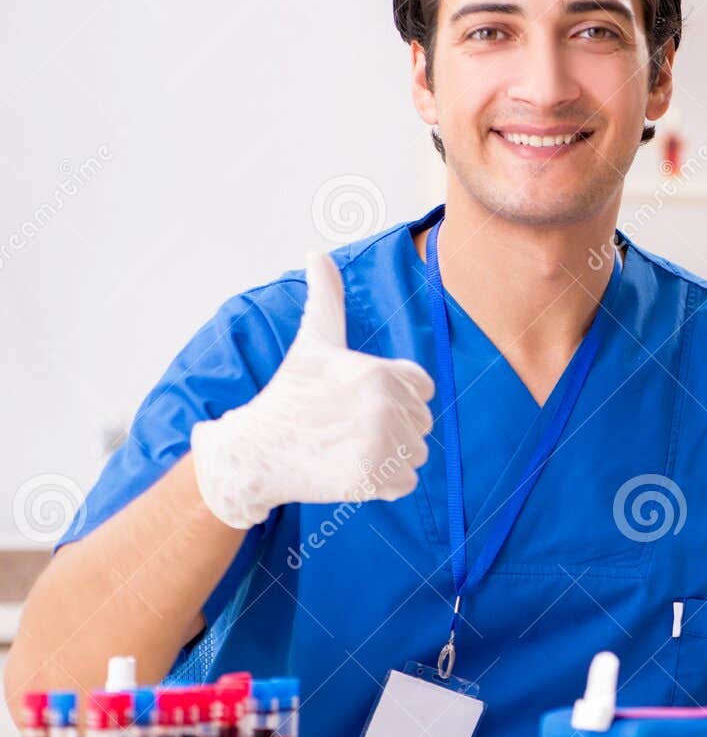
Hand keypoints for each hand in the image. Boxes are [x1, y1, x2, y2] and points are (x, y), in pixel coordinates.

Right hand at [191, 251, 435, 528]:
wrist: (254, 452)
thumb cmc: (289, 394)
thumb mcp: (312, 342)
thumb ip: (326, 298)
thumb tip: (316, 252)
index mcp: (378, 372)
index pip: (422, 388)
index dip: (395, 396)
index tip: (359, 401)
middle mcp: (383, 407)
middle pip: (421, 422)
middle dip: (393, 427)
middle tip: (347, 428)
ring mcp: (379, 446)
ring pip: (417, 454)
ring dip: (390, 456)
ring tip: (348, 448)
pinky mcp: (372, 481)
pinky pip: (407, 484)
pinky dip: (384, 484)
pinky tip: (350, 470)